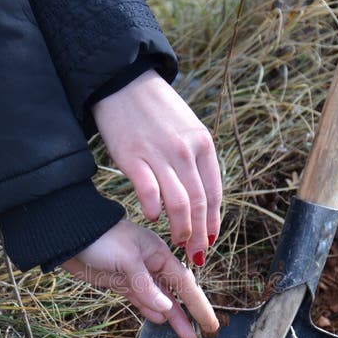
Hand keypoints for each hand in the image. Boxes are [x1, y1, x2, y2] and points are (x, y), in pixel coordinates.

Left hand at [62, 219, 218, 337]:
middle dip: (189, 313)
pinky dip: (150, 310)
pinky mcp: (120, 282)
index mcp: (159, 253)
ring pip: (159, 300)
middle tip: (204, 334)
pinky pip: (141, 299)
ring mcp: (136, 275)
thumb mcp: (127, 261)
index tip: (211, 324)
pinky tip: (160, 321)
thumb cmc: (102, 239)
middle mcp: (151, 264)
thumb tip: (165, 310)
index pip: (185, 283)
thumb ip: (146, 287)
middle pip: (176, 293)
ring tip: (187, 334)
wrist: (69, 235)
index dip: (199, 305)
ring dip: (172, 316)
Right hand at [92, 70, 221, 264]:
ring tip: (177, 243)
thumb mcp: (187, 129)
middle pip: (199, 203)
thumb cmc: (156, 110)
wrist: (123, 82)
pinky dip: (153, 210)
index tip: (210, 240)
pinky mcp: (132, 157)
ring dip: (181, 229)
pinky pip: (149, 192)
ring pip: (179, 203)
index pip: (214, 192)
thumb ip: (196, 159)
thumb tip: (202, 197)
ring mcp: (159, 154)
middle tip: (196, 254)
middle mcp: (185, 150)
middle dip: (199, 235)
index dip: (213, 222)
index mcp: (203, 144)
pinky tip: (152, 217)